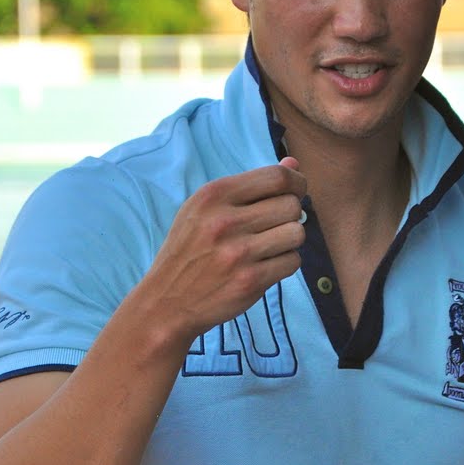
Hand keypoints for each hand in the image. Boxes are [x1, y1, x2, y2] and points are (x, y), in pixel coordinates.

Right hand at [147, 156, 306, 344]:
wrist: (167, 301)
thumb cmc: (190, 250)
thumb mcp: (205, 209)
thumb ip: (250, 186)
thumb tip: (293, 163)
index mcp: (214, 195)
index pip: (276, 177)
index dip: (295, 182)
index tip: (295, 192)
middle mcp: (226, 221)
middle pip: (291, 205)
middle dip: (291, 214)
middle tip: (275, 225)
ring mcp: (238, 253)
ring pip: (296, 233)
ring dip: (290, 240)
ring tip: (270, 246)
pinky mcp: (250, 281)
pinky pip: (292, 262)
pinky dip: (285, 263)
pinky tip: (265, 265)